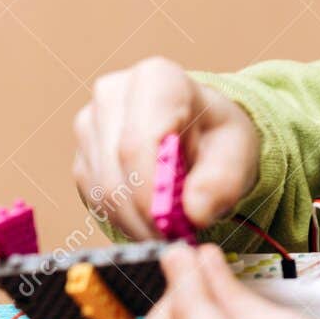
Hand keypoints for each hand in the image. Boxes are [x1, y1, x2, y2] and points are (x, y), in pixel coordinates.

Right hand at [73, 57, 260, 239]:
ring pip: (101, 186)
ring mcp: (91, 122)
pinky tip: (148, 218)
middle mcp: (114, 94)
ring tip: (167, 230)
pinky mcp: (82, 153)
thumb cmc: (218, 136)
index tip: (170, 225)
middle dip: (143, 213)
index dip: (150, 191)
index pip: (138, 142)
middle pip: (115, 167)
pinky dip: (122, 217)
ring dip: (133, 220)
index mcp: (157, 80)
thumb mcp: (237, 154)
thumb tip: (194, 212)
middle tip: (173, 239)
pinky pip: (93, 195)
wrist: (201, 132)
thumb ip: (221, 183)